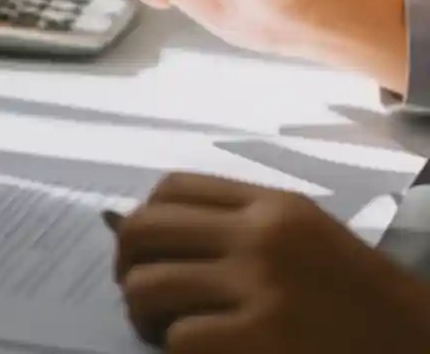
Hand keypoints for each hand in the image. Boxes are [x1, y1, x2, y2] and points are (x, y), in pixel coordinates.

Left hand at [112, 173, 429, 353]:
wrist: (417, 346)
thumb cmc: (354, 299)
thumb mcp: (301, 240)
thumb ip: (233, 228)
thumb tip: (132, 230)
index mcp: (273, 206)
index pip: (172, 189)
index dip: (142, 218)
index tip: (144, 250)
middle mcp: (262, 237)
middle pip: (143, 230)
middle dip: (126, 265)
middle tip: (137, 294)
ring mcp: (260, 288)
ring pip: (148, 287)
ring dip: (143, 315)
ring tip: (163, 331)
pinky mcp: (259, 340)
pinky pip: (179, 338)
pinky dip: (178, 351)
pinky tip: (203, 353)